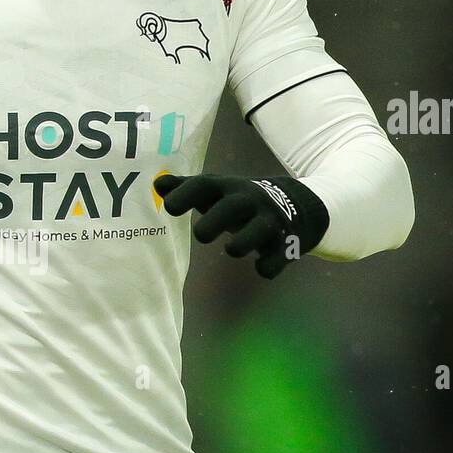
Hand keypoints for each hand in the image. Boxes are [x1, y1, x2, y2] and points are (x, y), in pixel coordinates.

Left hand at [153, 173, 329, 278]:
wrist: (296, 204)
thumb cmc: (241, 201)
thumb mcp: (218, 191)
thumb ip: (187, 189)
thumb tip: (157, 185)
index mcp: (229, 189)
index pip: (206, 185)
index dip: (186, 193)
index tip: (169, 207)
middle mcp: (250, 201)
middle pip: (233, 206)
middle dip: (215, 221)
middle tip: (201, 235)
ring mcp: (270, 221)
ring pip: (259, 231)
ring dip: (242, 243)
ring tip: (232, 249)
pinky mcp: (286, 243)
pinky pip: (277, 258)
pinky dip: (268, 266)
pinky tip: (262, 267)